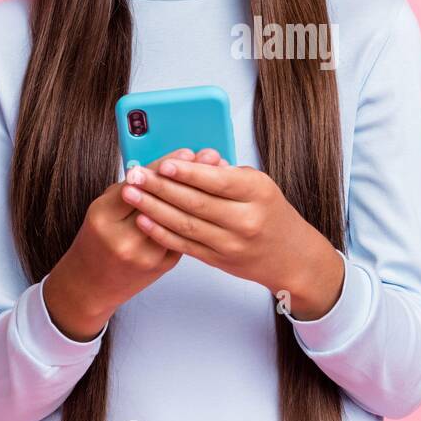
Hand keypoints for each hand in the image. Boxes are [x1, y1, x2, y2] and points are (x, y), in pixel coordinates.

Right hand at [42, 147, 223, 340]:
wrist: (91, 285)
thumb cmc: (96, 241)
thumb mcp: (103, 208)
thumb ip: (131, 189)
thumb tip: (168, 164)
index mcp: (104, 218)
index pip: (139, 184)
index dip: (164, 165)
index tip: (186, 151)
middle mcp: (125, 238)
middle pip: (162, 201)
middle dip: (190, 175)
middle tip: (210, 156)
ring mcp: (146, 255)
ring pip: (178, 219)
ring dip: (200, 194)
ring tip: (218, 175)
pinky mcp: (163, 265)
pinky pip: (183, 235)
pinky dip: (197, 214)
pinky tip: (212, 200)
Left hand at [118, 150, 344, 320]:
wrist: (290, 256)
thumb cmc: (271, 213)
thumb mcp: (259, 185)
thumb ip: (225, 174)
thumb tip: (189, 160)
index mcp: (258, 193)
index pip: (217, 181)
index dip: (188, 172)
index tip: (164, 163)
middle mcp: (245, 220)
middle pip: (196, 202)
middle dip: (160, 187)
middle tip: (135, 174)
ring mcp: (230, 243)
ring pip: (185, 224)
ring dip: (153, 208)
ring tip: (131, 193)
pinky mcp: (217, 260)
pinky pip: (184, 244)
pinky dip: (161, 231)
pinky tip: (143, 219)